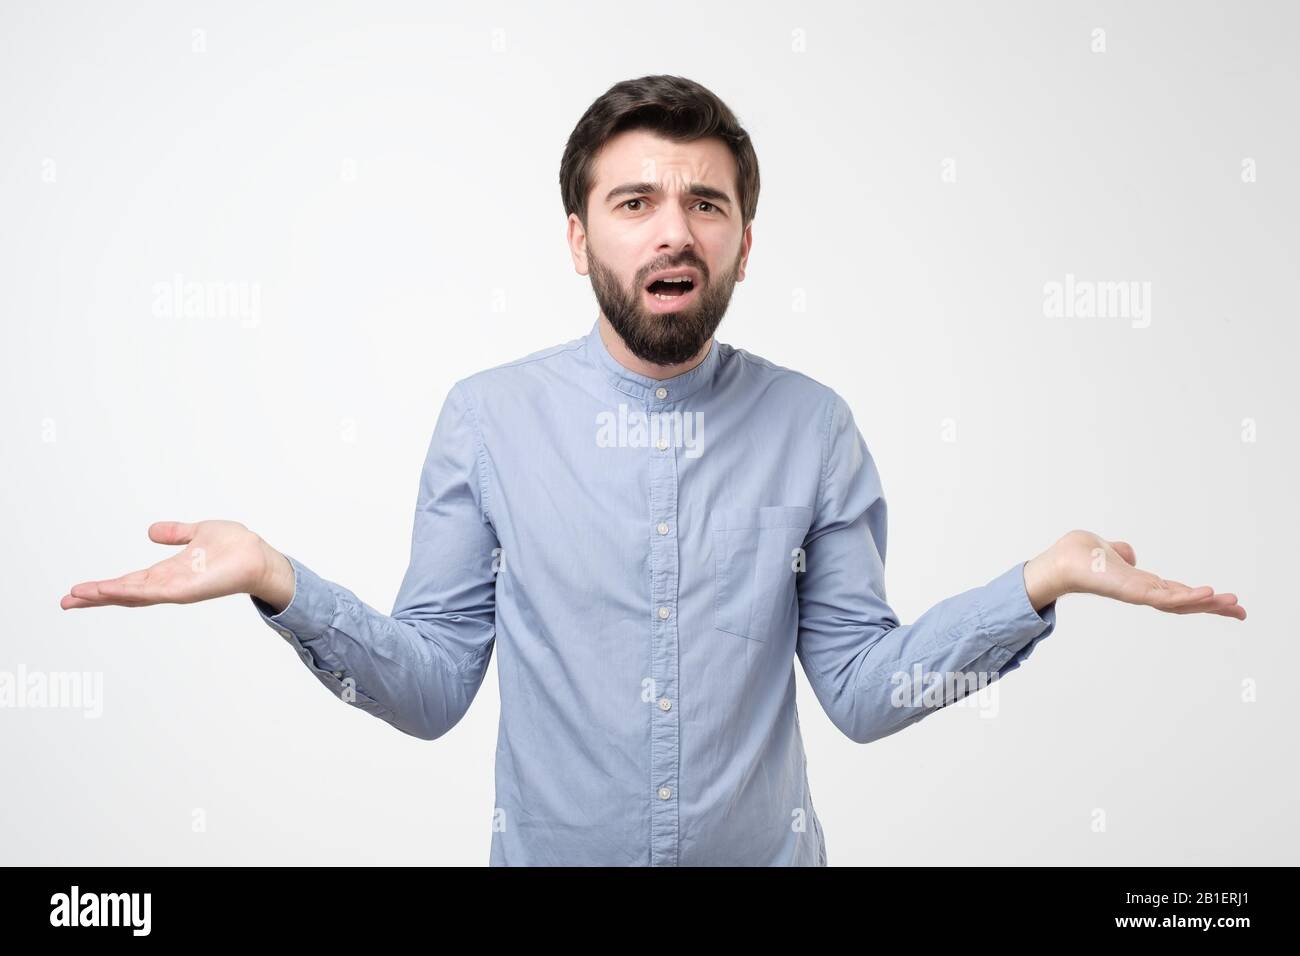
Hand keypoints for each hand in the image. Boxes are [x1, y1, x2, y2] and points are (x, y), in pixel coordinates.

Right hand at [60, 520, 290, 610]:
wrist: (260, 555)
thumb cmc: (235, 547)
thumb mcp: (197, 533)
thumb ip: (175, 534)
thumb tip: (152, 531)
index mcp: (168, 572)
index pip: (129, 582)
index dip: (104, 587)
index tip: (78, 591)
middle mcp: (169, 584)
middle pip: (125, 594)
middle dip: (95, 598)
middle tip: (66, 601)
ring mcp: (177, 589)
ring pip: (134, 595)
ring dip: (107, 595)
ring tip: (79, 596)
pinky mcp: (187, 590)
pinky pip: (155, 592)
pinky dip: (132, 592)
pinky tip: (112, 591)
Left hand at [1033, 529, 1244, 619]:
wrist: (1061, 560)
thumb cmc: (1080, 555)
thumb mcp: (1110, 551)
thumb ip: (1123, 554)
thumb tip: (1129, 554)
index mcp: (1142, 583)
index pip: (1178, 593)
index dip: (1201, 598)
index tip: (1227, 602)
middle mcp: (1143, 592)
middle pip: (1184, 603)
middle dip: (1212, 608)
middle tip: (1241, 611)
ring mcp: (1139, 594)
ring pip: (1179, 603)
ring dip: (1206, 604)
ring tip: (1232, 603)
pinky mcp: (1132, 592)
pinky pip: (1163, 597)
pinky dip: (1185, 597)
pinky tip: (1206, 594)